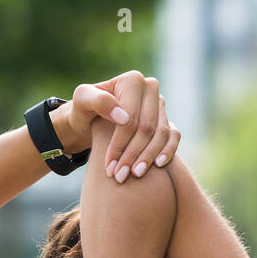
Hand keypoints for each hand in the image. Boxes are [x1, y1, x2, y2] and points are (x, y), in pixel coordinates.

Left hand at [50, 71, 180, 176]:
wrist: (92, 119)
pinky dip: (168, 151)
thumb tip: (124, 117)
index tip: (109, 166)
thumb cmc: (84, 109)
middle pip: (147, 128)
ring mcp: (160, 105)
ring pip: (161, 134)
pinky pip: (174, 136)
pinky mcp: (166, 119)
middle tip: (120, 177)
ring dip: (148, 158)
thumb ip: (98, 101)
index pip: (131, 118)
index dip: (120, 144)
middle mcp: (151, 89)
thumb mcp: (82, 100)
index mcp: (133, 80)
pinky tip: (158, 165)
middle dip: (133, 155)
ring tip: (134, 175)